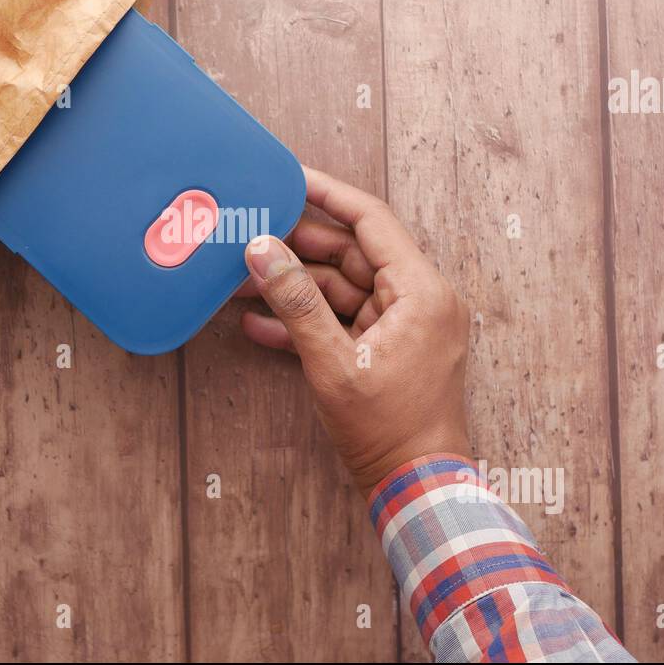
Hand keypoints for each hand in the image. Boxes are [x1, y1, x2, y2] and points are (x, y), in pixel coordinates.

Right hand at [240, 166, 470, 494]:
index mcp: (421, 290)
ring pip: (341, 288)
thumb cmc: (390, 430)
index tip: (287, 176)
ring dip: (295, 287)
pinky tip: (259, 323)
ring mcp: (404, 325)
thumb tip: (263, 250)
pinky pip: (343, 320)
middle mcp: (419, 299)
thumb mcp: (332, 363)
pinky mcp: (387, 349)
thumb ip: (296, 302)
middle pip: (351, 252)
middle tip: (251, 231)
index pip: (370, 220)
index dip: (326, 194)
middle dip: (298, 245)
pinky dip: (307, 321)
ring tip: (243, 279)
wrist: (417, 488)